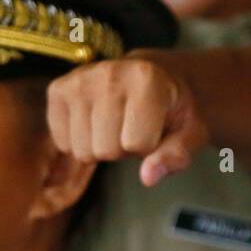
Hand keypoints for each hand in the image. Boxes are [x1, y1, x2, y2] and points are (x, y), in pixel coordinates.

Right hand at [47, 50, 209, 185]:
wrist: (157, 76)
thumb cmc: (175, 108)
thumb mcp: (192, 132)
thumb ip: (176, 154)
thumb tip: (148, 177)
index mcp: (147, 79)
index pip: (136, 143)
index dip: (149, 145)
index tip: (155, 127)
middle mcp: (109, 73)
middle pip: (106, 149)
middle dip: (123, 149)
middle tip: (134, 127)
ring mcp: (79, 79)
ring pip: (83, 151)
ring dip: (101, 146)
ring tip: (117, 124)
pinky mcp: (58, 89)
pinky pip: (63, 143)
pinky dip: (80, 142)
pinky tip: (96, 123)